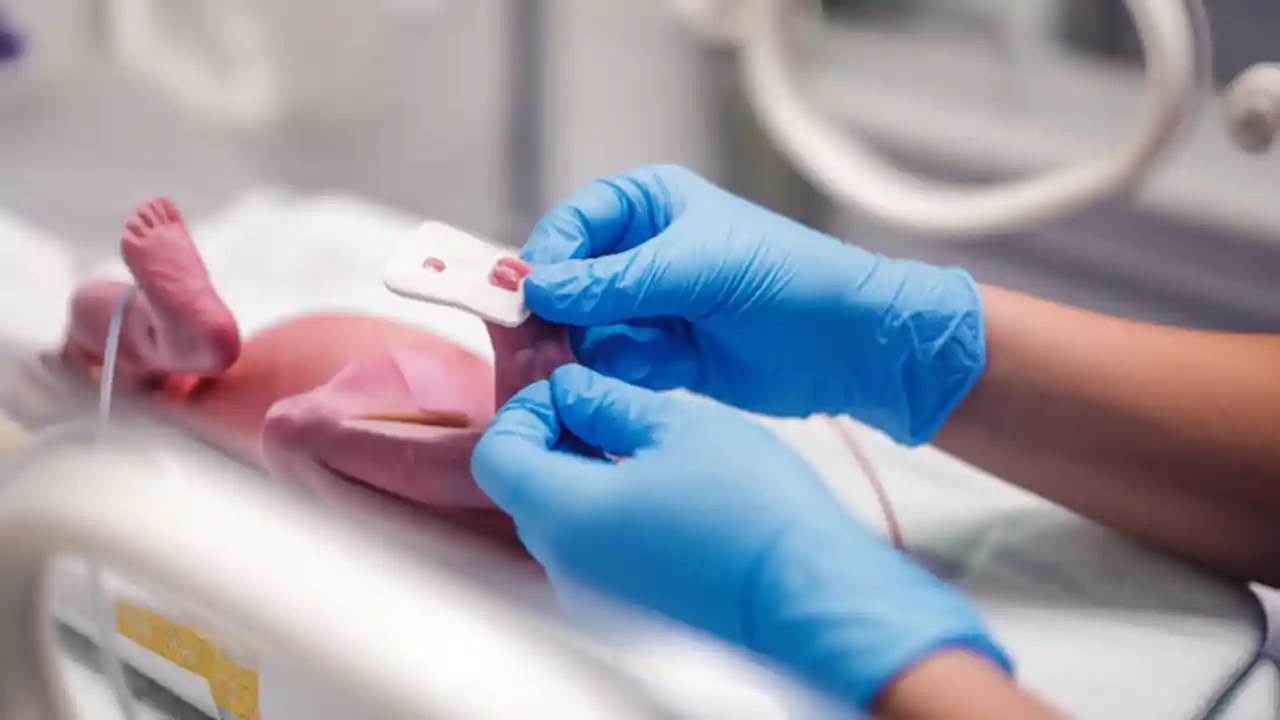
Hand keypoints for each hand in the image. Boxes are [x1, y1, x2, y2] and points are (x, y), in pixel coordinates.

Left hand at [471, 365, 1009, 707]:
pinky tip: (662, 493)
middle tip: (608, 409)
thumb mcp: (678, 424)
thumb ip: (607, 401)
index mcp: (566, 513)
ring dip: (583, 474)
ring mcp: (592, 598)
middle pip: (524, 487)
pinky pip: (591, 552)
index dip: (527, 410)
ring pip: (559, 520)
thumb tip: (572, 389)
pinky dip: (607, 514)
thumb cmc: (754, 507)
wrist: (812, 595)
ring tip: (642, 447)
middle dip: (556, 437)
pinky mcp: (624, 613)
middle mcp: (563, 566)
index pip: (496, 453)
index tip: (575, 391)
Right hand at [521, 165, 984, 444]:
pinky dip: (609, 376)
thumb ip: (615, 282)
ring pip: (585, 329)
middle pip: (569, 282)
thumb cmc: (788, 279)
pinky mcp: (664, 357)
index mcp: (649, 205)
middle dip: (557, 315)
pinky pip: (614, 364)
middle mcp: (642, 252)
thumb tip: (537, 290)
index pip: (572, 225)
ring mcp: (651, 307)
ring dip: (581, 351)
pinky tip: (617, 384)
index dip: (547, 260)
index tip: (530, 300)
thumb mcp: (697, 268)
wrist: (853, 345)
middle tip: (541, 350)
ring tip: (583, 371)